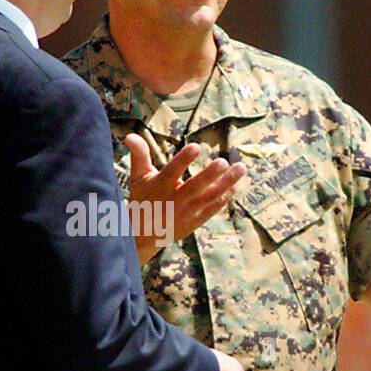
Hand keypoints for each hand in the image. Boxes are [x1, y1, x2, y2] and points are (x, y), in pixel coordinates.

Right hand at [126, 134, 245, 261]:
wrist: (142, 236)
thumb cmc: (141, 200)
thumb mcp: (138, 177)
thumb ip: (139, 155)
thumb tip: (130, 135)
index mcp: (160, 186)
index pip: (172, 171)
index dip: (183, 160)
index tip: (196, 147)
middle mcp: (174, 200)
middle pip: (194, 187)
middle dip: (210, 175)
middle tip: (223, 162)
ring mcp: (186, 212)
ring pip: (209, 197)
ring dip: (226, 184)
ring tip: (241, 168)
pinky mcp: (194, 221)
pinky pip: (211, 209)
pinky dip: (223, 199)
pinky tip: (235, 186)